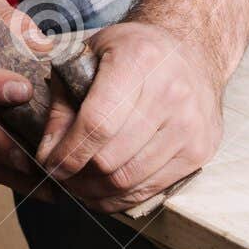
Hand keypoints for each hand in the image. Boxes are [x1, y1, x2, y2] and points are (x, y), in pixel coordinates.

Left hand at [35, 19, 223, 211]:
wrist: (192, 49)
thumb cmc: (133, 50)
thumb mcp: (89, 55)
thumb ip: (64, 101)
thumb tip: (47, 153)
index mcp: (139, 60)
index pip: (97, 122)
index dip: (69, 151)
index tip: (49, 164)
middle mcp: (171, 93)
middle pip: (111, 157)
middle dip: (76, 175)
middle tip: (59, 176)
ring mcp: (190, 125)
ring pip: (129, 180)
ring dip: (95, 191)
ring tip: (76, 185)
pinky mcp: (200, 150)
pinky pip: (152, 189)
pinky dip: (121, 198)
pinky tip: (102, 190)